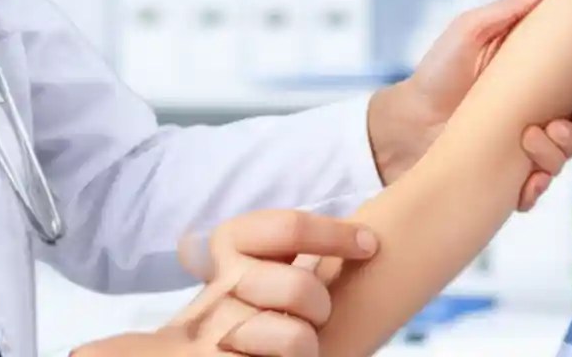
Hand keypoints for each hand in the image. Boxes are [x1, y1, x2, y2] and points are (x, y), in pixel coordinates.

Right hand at [157, 210, 378, 355]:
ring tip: (294, 349)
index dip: (335, 234)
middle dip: (321, 306)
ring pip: (296, 338)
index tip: (369, 244)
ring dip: (306, 347)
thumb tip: (360, 231)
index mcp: (227, 249)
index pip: (289, 228)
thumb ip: (287, 245)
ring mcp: (210, 334)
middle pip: (299, 287)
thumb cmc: (249, 312)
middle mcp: (214, 287)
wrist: (202, 355)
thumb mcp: (260, 269)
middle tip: (314, 318)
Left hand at [366, 0, 571, 202]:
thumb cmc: (437, 71)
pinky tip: (525, 182)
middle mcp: (534, 118)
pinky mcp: (503, 179)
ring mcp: (520, 151)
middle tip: (563, 125)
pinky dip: (533, 189)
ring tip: (532, 140)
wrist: (405, 120)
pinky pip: (531, 192)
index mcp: (535, 83)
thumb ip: (511, 9)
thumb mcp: (470, 31)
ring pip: (559, 161)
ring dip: (556, 155)